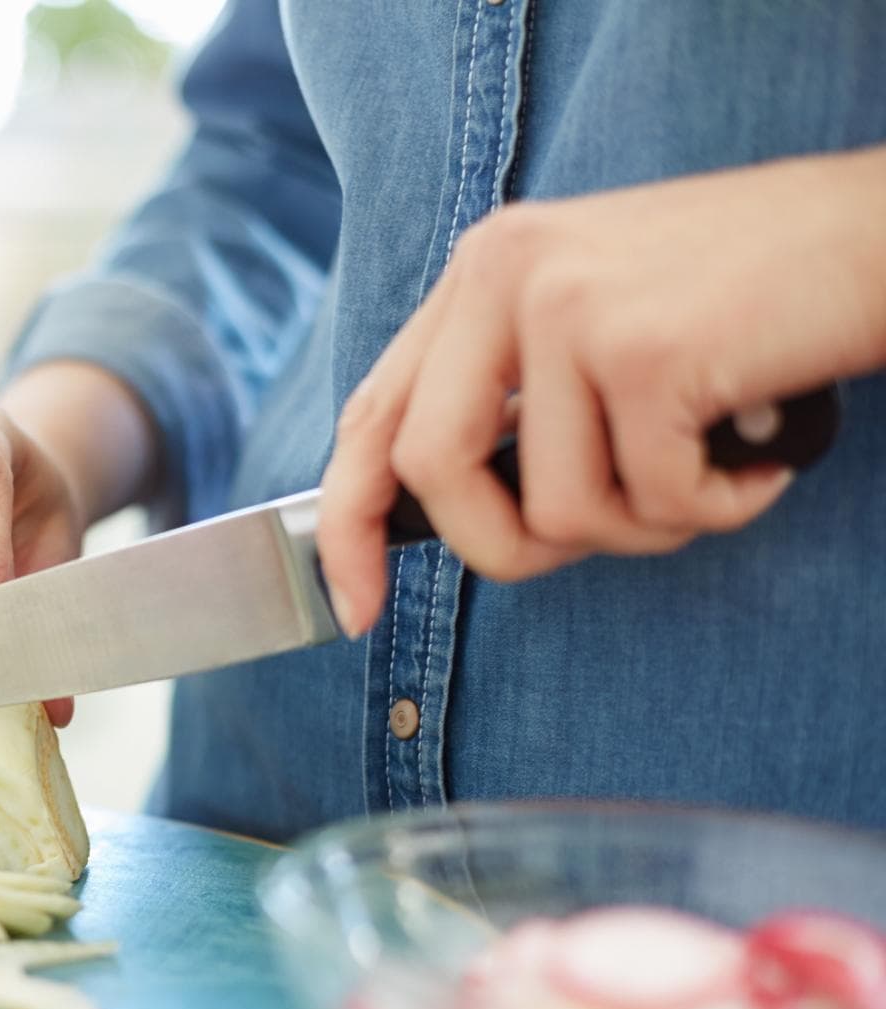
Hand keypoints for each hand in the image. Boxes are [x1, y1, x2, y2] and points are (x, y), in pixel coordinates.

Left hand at [319, 148, 885, 635]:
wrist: (880, 232)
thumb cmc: (748, 293)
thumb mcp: (593, 316)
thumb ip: (512, 393)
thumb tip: (450, 514)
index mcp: (482, 270)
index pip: (371, 414)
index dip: (349, 523)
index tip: (355, 603)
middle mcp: (505, 275)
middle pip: (432, 471)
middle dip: (503, 547)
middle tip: (592, 541)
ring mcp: (571, 307)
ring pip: (554, 508)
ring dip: (641, 529)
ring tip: (705, 476)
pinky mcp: (644, 351)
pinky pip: (650, 503)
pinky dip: (713, 510)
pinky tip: (754, 463)